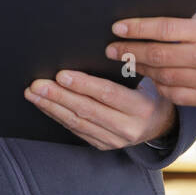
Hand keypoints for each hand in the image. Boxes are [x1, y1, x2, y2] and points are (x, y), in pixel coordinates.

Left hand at [24, 70, 176, 150]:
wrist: (161, 125)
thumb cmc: (151, 93)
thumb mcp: (149, 79)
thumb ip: (128, 68)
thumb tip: (98, 48)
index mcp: (141, 108)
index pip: (107, 94)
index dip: (83, 85)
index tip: (61, 74)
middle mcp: (127, 128)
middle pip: (87, 110)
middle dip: (59, 96)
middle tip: (37, 84)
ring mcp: (114, 140)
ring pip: (78, 122)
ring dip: (52, 107)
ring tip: (34, 94)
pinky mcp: (103, 145)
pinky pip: (76, 130)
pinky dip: (58, 117)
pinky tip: (45, 105)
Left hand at [108, 9, 195, 108]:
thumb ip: (185, 22)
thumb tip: (146, 22)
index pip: (164, 29)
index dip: (137, 28)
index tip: (117, 28)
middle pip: (158, 55)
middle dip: (130, 52)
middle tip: (111, 49)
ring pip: (163, 76)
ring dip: (141, 69)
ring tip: (127, 63)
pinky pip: (175, 95)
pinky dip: (159, 86)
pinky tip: (151, 78)